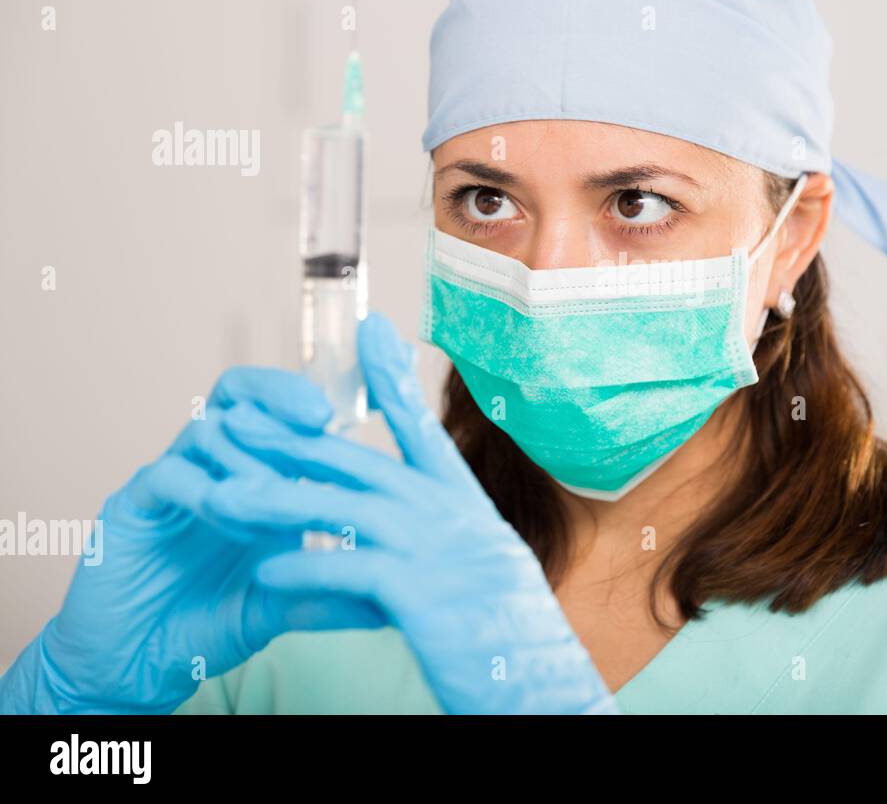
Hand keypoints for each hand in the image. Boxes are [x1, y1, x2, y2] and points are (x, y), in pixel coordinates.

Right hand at [0, 369, 382, 713]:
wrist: (138, 662)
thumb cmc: (211, 621)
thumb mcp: (281, 605)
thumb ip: (329, 594)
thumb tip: (393, 605)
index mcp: (253, 475)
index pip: (282, 415)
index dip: (317, 405)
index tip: (365, 409)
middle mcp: (212, 467)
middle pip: (242, 398)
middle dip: (282, 397)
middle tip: (320, 417)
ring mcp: (172, 480)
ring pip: (207, 430)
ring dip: (249, 454)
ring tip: (280, 488)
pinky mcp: (132, 506)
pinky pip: (168, 475)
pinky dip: (204, 488)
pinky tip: (234, 516)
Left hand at [207, 312, 619, 714]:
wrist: (542, 681)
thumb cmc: (507, 629)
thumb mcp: (485, 561)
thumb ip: (447, 527)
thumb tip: (417, 513)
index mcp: (461, 501)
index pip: (421, 426)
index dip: (394, 376)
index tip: (371, 328)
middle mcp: (448, 514)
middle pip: (356, 462)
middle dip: (287, 440)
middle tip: (235, 420)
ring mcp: (435, 550)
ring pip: (339, 509)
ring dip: (273, 501)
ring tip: (219, 496)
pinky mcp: (421, 596)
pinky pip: (347, 571)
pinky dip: (302, 568)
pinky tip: (263, 570)